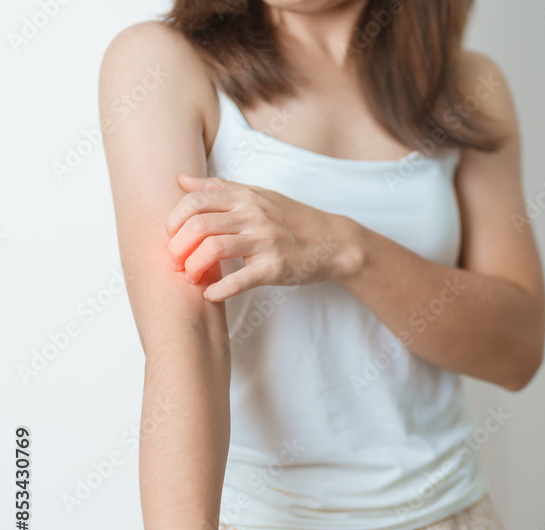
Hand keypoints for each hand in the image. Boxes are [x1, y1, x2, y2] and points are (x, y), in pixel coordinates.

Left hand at [165, 174, 363, 300]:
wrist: (334, 242)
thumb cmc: (293, 219)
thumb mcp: (258, 195)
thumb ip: (219, 188)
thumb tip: (182, 180)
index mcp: (245, 197)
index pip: (195, 202)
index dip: (174, 221)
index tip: (170, 237)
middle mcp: (253, 215)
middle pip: (198, 226)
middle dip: (177, 247)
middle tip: (174, 262)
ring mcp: (265, 241)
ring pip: (213, 250)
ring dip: (193, 267)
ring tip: (191, 277)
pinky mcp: (274, 268)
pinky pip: (238, 280)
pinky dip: (218, 291)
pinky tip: (211, 295)